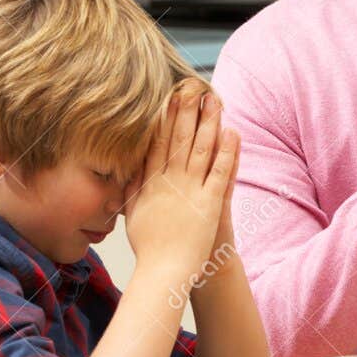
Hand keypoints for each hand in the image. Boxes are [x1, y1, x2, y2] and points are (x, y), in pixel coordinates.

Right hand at [125, 82, 237, 284]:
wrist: (164, 272)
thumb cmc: (150, 246)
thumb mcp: (132, 213)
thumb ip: (130, 188)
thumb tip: (124, 167)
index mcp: (150, 183)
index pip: (156, 142)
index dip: (163, 117)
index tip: (167, 95)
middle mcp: (169, 182)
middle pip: (178, 139)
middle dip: (185, 110)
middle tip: (191, 85)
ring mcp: (190, 191)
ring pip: (200, 149)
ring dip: (208, 122)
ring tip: (213, 99)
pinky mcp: (210, 203)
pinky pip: (220, 171)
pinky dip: (226, 151)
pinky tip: (231, 131)